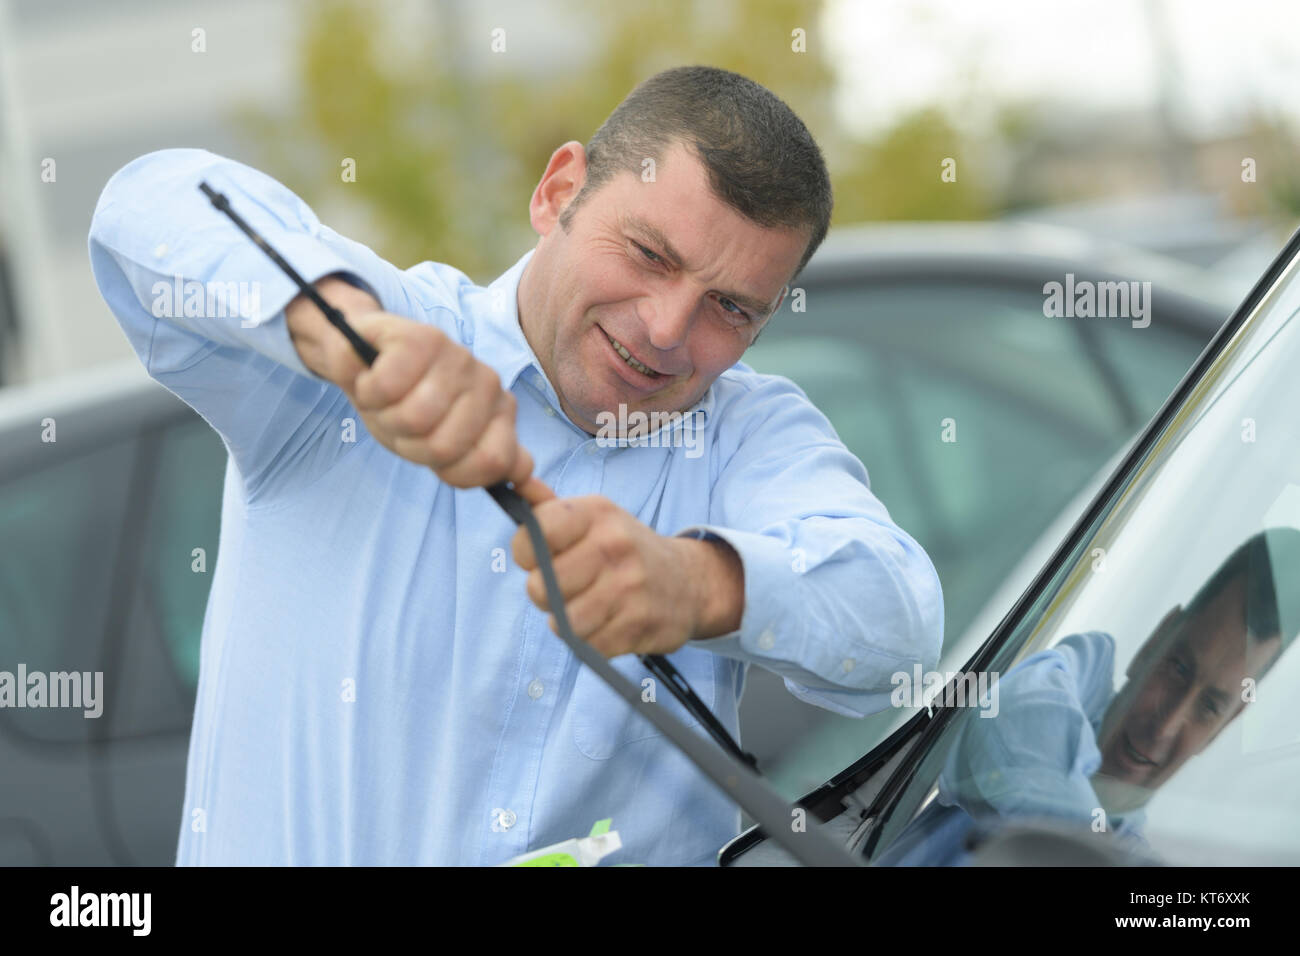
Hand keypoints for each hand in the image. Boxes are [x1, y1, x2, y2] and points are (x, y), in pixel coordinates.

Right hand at [287, 278, 532, 489]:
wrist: (366, 357)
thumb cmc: (406, 405)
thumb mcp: (444, 445)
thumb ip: (485, 462)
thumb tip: (526, 481)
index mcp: (501, 412)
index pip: (494, 462)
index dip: (452, 471)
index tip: (432, 455)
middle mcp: (488, 383)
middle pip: (444, 447)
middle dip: (409, 444)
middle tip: (401, 423)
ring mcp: (459, 357)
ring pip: (414, 418)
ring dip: (386, 417)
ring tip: (387, 401)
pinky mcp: (422, 338)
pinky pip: (388, 388)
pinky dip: (369, 392)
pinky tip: (375, 380)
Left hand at [511, 493, 743, 656]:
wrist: (688, 582)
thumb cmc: (625, 549)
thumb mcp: (595, 517)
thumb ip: (549, 507)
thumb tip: (514, 481)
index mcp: (597, 513)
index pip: (535, 533)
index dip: (527, 552)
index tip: (540, 558)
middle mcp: (614, 545)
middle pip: (541, 587)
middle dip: (546, 595)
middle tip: (567, 589)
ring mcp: (629, 587)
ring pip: (564, 622)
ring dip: (570, 622)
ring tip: (588, 607)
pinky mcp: (640, 625)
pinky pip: (590, 645)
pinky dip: (594, 641)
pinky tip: (610, 622)